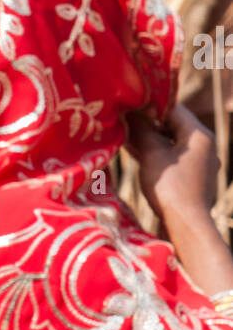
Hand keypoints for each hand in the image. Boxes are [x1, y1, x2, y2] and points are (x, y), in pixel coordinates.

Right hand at [125, 103, 232, 297]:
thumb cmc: (170, 186)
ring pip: (172, 143)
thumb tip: (129, 113)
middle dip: (148, 123)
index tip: (128, 104)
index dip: (149, 105)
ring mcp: (201, 163)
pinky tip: (137, 155)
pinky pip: (173, 158)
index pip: (173, 108)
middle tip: (124, 120)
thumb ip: (141, 131)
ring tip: (126, 137)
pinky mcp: (194, 178)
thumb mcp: (152, 154)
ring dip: (150, 139)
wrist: (187, 225)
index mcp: (199, 134)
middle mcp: (205, 146)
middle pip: (173, 125)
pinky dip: (157, 154)